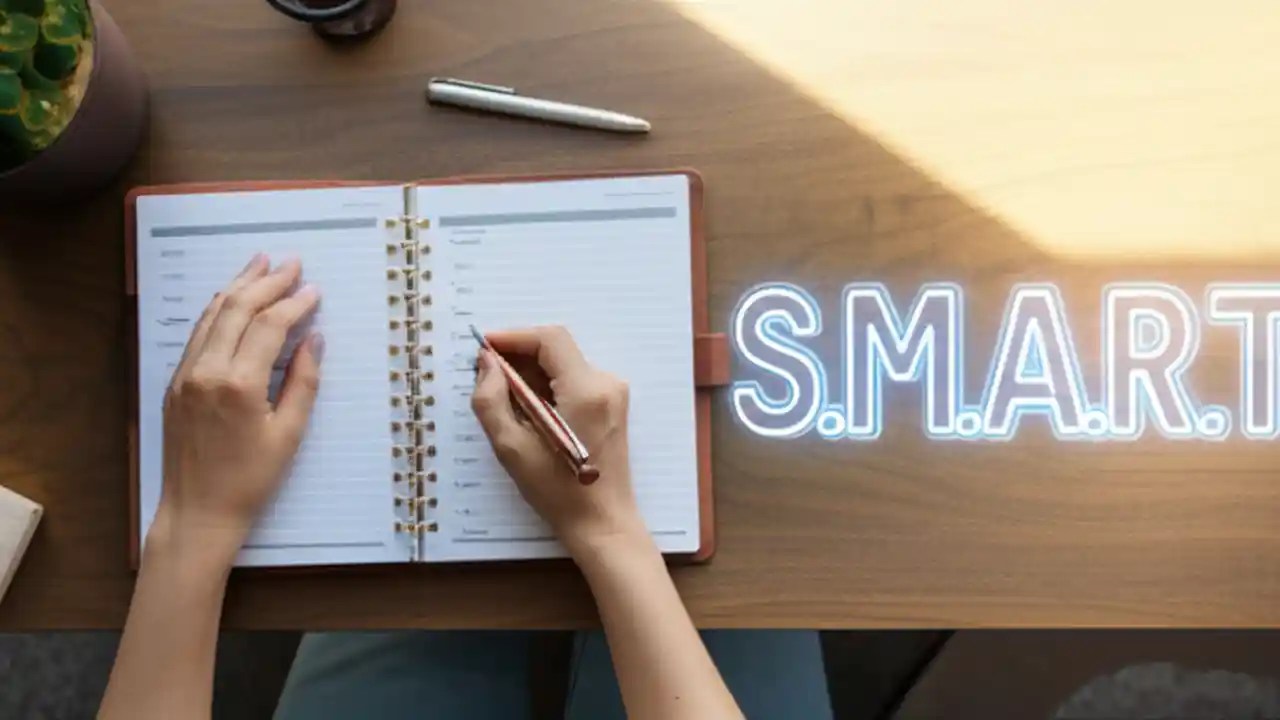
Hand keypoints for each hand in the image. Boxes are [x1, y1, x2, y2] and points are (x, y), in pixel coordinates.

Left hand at [153, 254, 322, 555]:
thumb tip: (315, 339)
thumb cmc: (250, 480)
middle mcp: (206, 371)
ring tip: (259, 263)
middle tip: (290, 262)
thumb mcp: (289, 434)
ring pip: (212, 316)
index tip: (314, 289)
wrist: (198, 512)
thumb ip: (304, 381)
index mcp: (238, 384)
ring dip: (238, 287)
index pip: (269, 326)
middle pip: (237, 309)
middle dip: (266, 282)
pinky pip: (198, 334)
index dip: (294, 304)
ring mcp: (185, 375)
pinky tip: (232, 300)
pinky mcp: (174, 383)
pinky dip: (219, 311)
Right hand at [470, 325, 644, 556]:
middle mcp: (605, 383)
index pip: (550, 339)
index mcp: (586, 390)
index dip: (513, 337)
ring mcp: (613, 394)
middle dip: (519, 356)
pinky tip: (529, 411)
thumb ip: (491, 400)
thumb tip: (486, 363)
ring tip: (504, 398)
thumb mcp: (511, 447)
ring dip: (532, 373)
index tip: (483, 348)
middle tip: (486, 375)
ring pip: (563, 365)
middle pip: (557, 350)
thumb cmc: (557, 492)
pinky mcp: (611, 406)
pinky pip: (573, 381)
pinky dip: (547, 386)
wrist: (602, 523)